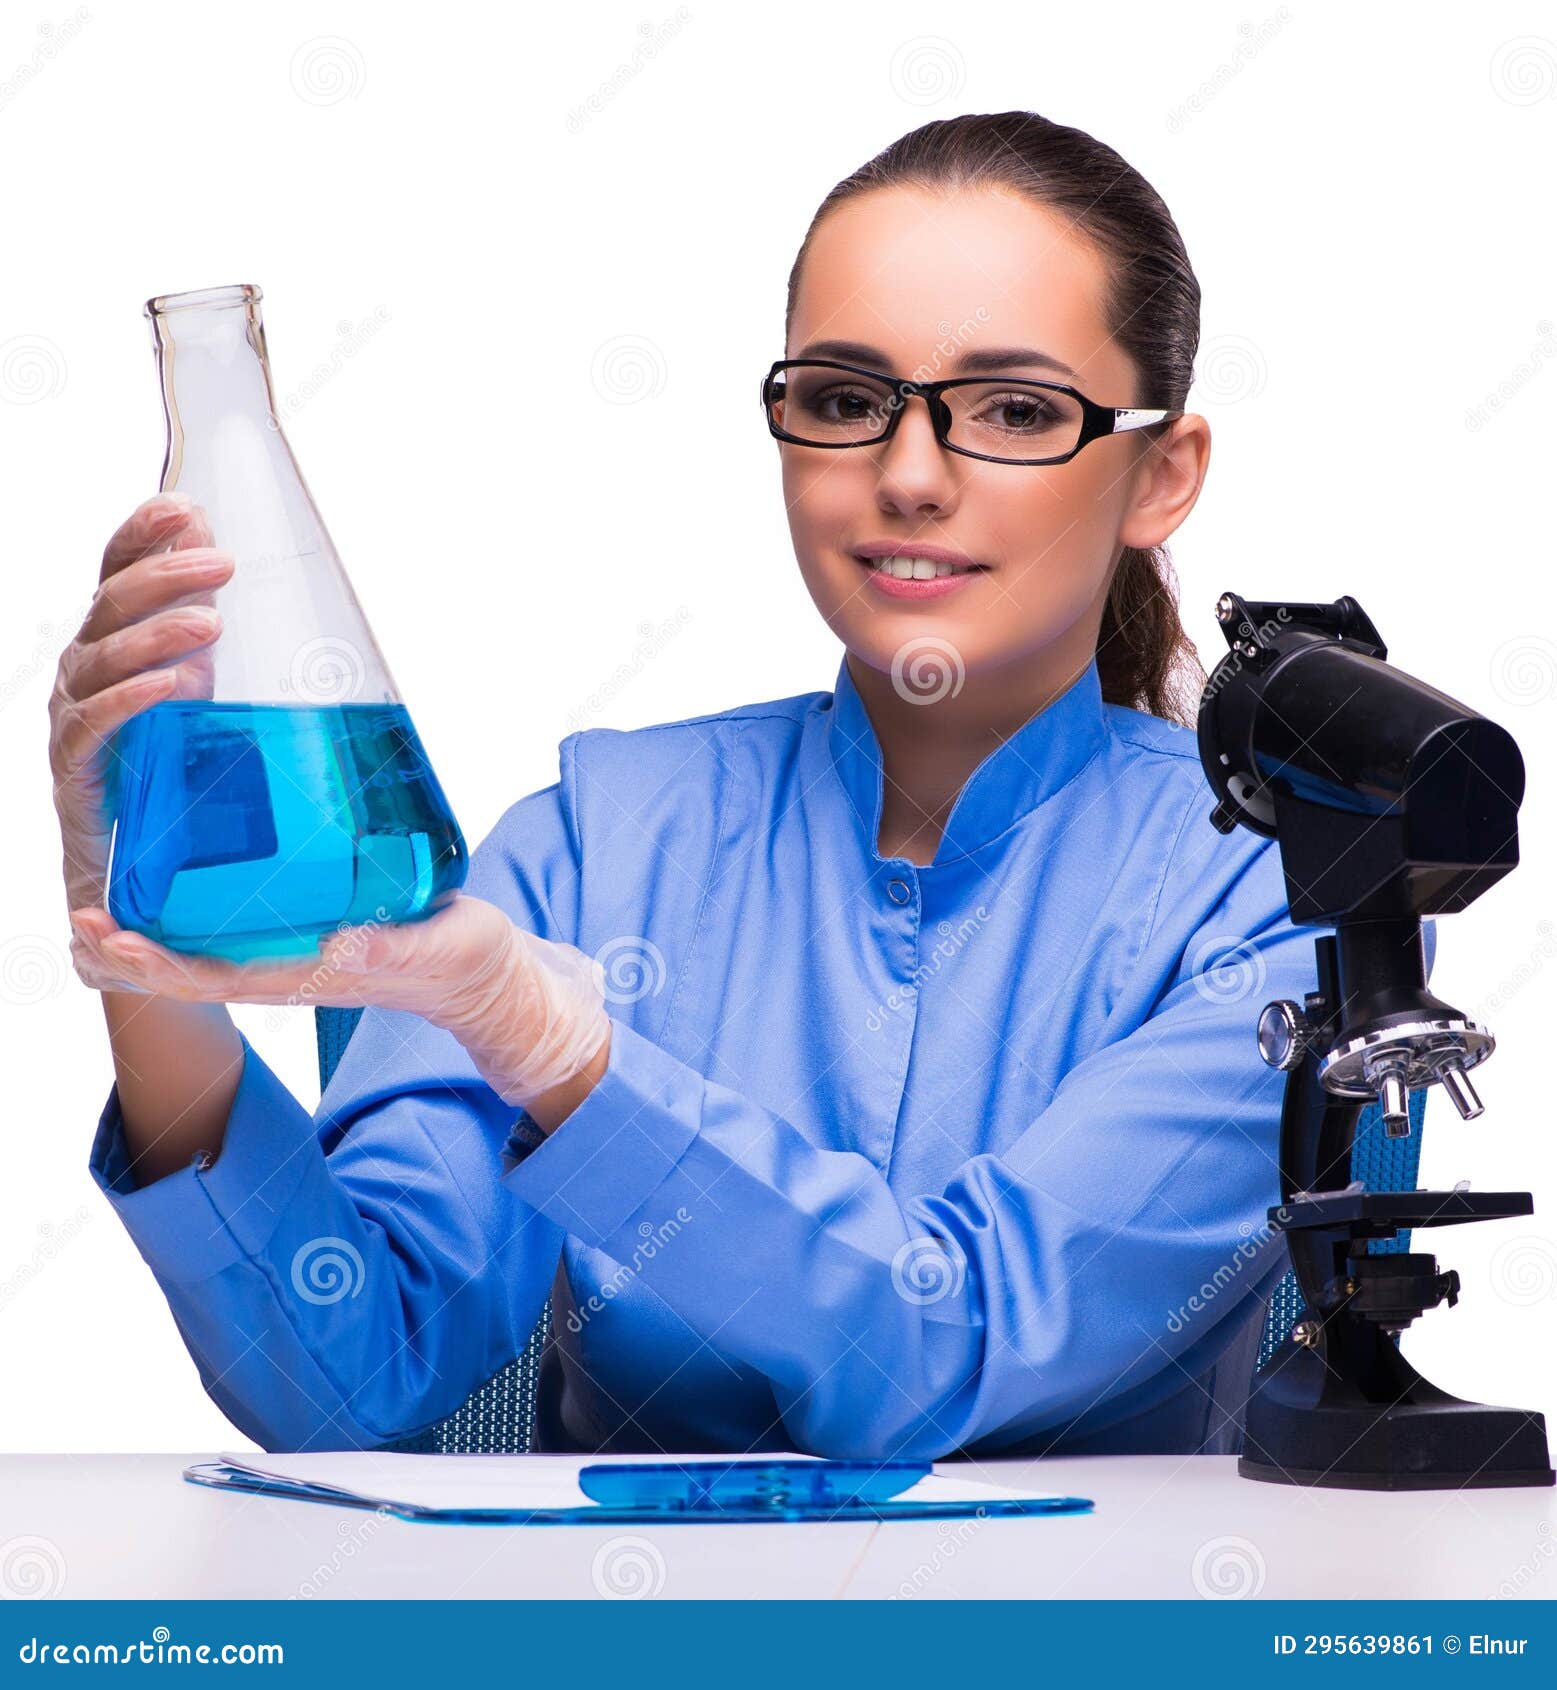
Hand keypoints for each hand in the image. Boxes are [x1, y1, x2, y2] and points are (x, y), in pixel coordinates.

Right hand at [50, 493, 229, 941]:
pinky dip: (136, 700)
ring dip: (158, 634)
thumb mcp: (204, 690)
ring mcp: (74, 712)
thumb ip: (216, 635)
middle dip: (166, 577)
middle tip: (222, 565)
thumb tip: (257, 577)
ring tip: (210, 624)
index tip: (182, 507)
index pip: (116, 568)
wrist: (125, 853)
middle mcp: (86, 666)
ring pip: (104, 656)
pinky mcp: (77, 762)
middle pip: (111, 602)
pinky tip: (175, 686)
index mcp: (114, 637)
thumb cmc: (169, 762)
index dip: (142, 534)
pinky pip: (98, 722)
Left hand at [67, 895, 611, 1109]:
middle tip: (78, 921)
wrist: (487, 975)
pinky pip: (238, 924)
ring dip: (150, 933)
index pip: (222, 974)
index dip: (160, 962)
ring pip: (208, 948)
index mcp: (316, 973)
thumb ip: (393, 949)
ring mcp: (299, 949)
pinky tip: (170, 878)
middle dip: (132, 953)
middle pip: (195, 966)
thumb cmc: (466, 959)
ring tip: (98, 905)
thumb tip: (343, 946)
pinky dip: (192, 908)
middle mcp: (294, 964)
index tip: (112, 939)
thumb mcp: (441, 948)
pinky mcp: (313, 927)